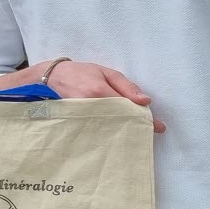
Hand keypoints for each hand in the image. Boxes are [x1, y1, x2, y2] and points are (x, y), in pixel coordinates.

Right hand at [43, 60, 165, 132]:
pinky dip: (108, 134)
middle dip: (135, 127)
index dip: (145, 118)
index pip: (128, 107)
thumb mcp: (105, 72)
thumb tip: (145, 101)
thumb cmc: (80, 72)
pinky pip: (97, 131)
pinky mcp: (75, 125)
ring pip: (109, 129)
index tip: (159, 127)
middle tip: (147, 133)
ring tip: (133, 136)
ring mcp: (82, 118)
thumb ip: (126, 86)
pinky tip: (115, 136)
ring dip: (123, 132)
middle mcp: (90, 106)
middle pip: (120, 121)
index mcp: (99, 91)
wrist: (49, 78)